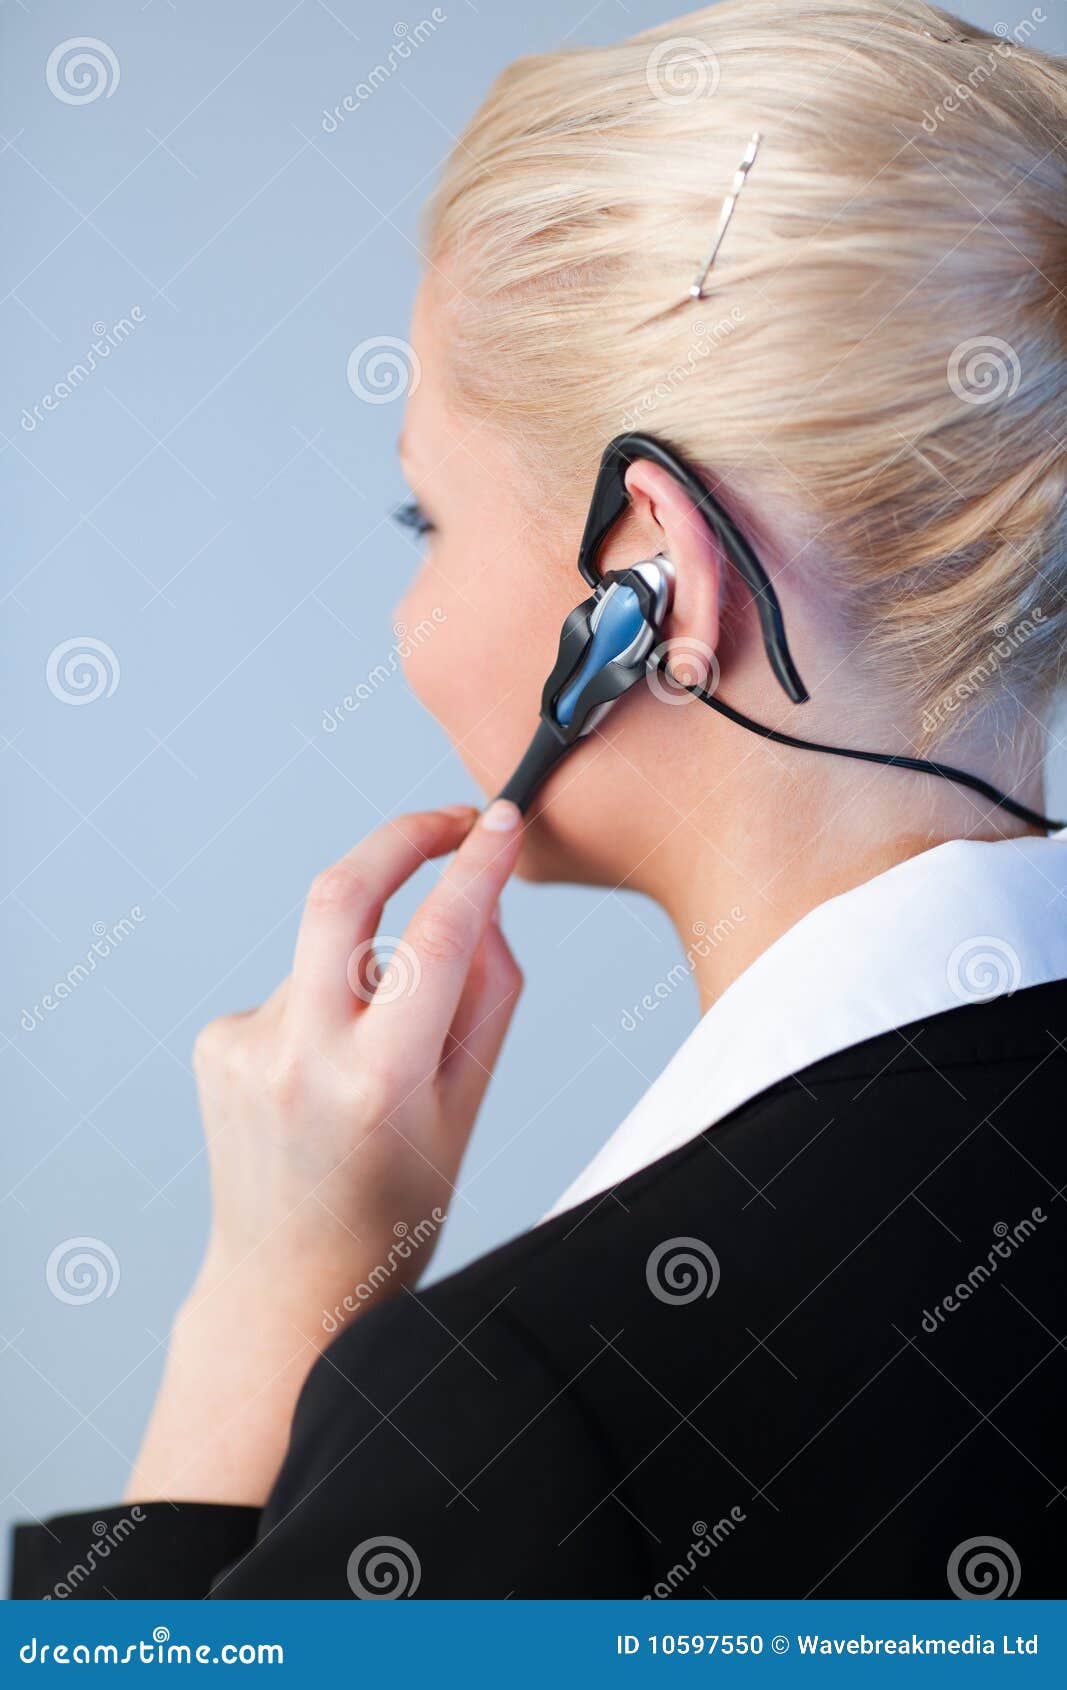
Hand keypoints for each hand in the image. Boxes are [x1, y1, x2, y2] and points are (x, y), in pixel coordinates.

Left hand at [127, 799, 523, 1503]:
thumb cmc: (391, 1211)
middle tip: (450, 824)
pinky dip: (326, 1005)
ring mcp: (246, 1045)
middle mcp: (300, 1056)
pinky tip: (323, 1079)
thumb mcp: (465, 1112)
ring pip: (328, 952)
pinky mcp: (216, 1041)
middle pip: (339, 892)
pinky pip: (294, 986)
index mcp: (377, 1082)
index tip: (502, 824)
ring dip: (367, 970)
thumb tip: (483, 900)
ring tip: (376, 1062)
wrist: (287, 1286)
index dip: (476, 865)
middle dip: (400, 837)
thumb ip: (486, 997)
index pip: (436, 939)